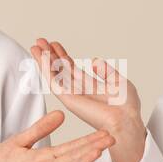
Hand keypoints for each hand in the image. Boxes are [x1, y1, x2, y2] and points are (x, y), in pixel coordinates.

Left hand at [0, 109, 114, 161]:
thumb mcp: (19, 142)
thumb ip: (39, 129)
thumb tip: (60, 114)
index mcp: (44, 158)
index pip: (71, 148)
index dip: (88, 140)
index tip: (104, 133)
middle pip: (72, 157)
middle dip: (91, 148)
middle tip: (110, 139)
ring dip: (79, 161)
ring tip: (96, 151)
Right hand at [29, 38, 146, 161]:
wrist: (126, 119)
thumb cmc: (126, 107)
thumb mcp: (117, 80)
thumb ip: (105, 70)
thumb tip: (95, 61)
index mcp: (89, 86)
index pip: (71, 68)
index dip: (62, 55)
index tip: (54, 44)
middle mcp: (78, 90)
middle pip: (59, 70)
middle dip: (49, 55)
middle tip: (40, 41)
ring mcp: (72, 94)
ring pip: (53, 75)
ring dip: (43, 60)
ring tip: (36, 46)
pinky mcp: (68, 99)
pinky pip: (54, 81)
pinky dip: (46, 69)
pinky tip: (42, 57)